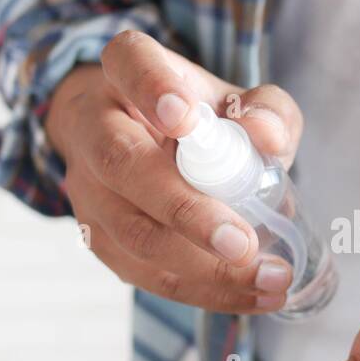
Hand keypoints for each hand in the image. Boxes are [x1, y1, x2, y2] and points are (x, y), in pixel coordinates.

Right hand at [46, 30, 302, 312]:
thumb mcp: (242, 102)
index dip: (152, 89)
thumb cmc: (201, 120)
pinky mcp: (99, 239)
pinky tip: (253, 295)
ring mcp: (89, 189)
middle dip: (186, 211)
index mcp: (127, 72)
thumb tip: (266, 139)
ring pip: (133, 233)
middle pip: (124, 165)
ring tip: (270, 280)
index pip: (130, 64)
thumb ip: (267, 113)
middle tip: (243, 243)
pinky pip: (145, 274)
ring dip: (205, 268)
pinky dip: (203, 291)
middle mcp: (96, 127)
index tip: (185, 118)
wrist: (147, 145)